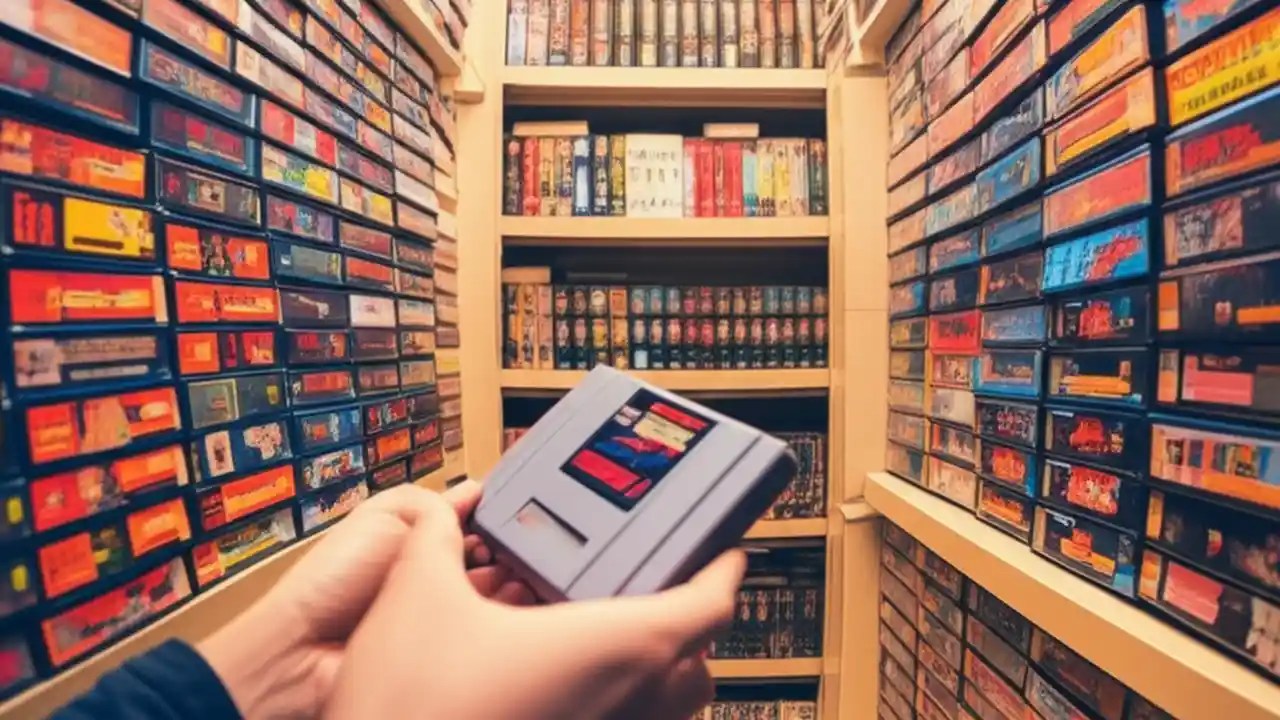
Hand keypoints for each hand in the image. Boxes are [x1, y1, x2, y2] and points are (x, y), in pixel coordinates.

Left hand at [199, 481, 522, 717]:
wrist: (307, 650)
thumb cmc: (330, 582)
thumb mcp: (385, 516)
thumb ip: (432, 504)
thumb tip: (473, 495)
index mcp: (407, 536)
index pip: (459, 518)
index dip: (484, 510)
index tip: (513, 504)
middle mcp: (422, 574)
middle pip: (478, 554)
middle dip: (500, 546)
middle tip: (521, 539)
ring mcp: (433, 612)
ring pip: (485, 590)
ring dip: (505, 579)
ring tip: (523, 569)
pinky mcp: (442, 647)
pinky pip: (481, 626)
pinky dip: (499, 612)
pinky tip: (514, 600)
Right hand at [322, 491, 746, 719]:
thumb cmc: (414, 709)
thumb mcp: (417, 597)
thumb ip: (435, 540)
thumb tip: (441, 517)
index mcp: (614, 649)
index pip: (709, 607)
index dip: (724, 572)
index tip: (725, 554)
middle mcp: (630, 705)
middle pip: (699, 668)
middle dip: (691, 629)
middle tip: (659, 595)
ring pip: (670, 711)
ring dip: (659, 676)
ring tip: (610, 642)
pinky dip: (620, 707)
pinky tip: (568, 691)